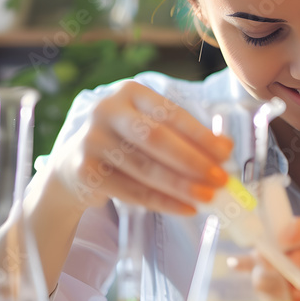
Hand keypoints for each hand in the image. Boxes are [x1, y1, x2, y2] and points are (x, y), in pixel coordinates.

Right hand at [45, 81, 232, 214]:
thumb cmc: (124, 143)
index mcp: (129, 92)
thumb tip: (225, 147)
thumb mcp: (150, 128)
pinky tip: (186, 208)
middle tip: (220, 180)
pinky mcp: (85, 170)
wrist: (72, 166)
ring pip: (146, 168)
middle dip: (193, 162)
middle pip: (158, 139)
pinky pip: (132, 191)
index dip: (201, 136)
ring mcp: (92, 140)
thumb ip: (185, 134)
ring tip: (208, 198)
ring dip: (181, 186)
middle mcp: (107, 110)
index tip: (226, 154)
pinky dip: (163, 202)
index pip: (172, 114)